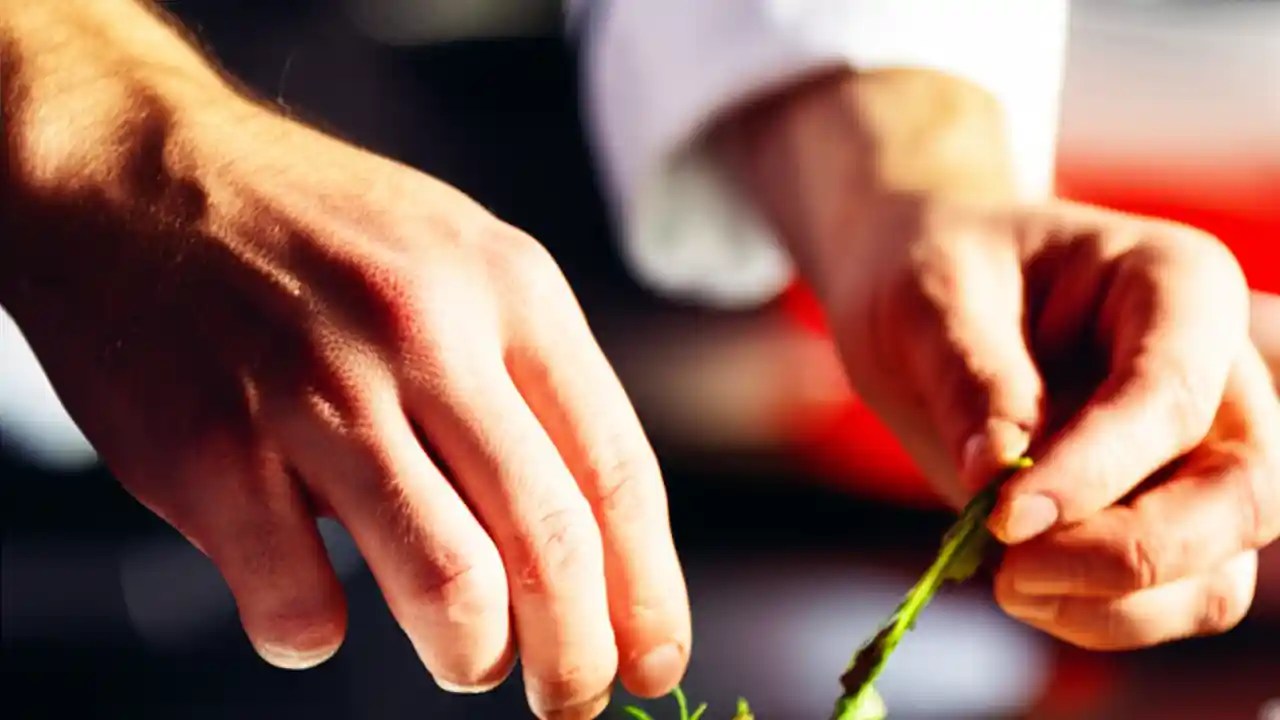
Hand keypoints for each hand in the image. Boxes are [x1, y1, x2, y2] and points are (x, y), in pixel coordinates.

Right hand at [1, 4, 688, 716]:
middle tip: (570, 698)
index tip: (654, 658)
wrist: (136, 172)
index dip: (649, 592)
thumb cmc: (316, 234)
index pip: (618, 472)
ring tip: (464, 655)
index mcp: (508, 287)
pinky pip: (299, 606)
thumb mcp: (458, 261)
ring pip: (450, 586)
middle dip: (577, 657)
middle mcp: (424, 333)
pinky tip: (308, 603)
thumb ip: (527, 386)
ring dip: (470, 655)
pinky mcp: (212, 455)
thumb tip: (590, 548)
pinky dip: (313, 633)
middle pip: (551, 543)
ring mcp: (314, 392)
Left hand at [717, 68, 1279, 648]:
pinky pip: (1170, 602)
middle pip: (1241, 497)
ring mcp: (1201, 457)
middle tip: (1011, 571)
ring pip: (1218, 572)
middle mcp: (1217, 375)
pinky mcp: (1163, 519)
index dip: (1097, 469)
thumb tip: (995, 472)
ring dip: (1113, 604)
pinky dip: (1097, 617)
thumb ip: (970, 375)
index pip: (1170, 395)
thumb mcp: (931, 298)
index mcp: (1177, 284)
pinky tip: (1019, 586)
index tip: (1002, 515)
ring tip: (1004, 579)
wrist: (928, 297)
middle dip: (1131, 554)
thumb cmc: (936, 273)